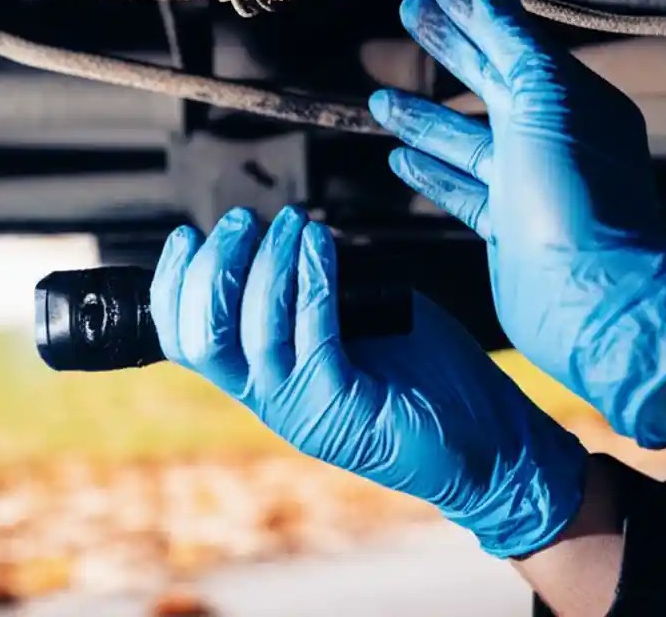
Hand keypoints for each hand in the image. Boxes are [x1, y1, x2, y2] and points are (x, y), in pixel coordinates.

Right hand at [150, 205, 586, 557]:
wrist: (494, 445)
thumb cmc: (430, 377)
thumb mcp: (358, 324)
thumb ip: (313, 292)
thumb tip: (290, 235)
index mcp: (266, 381)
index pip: (185, 342)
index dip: (172, 287)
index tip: (186, 236)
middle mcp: (272, 401)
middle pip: (201, 340)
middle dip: (212, 269)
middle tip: (242, 221)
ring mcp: (304, 411)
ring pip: (251, 335)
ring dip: (267, 264)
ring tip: (294, 223)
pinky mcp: (343, 412)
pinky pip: (311, 337)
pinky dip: (311, 281)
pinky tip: (324, 246)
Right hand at [369, 0, 665, 447]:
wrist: (591, 298)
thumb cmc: (576, 196)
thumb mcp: (545, 103)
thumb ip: (514, 44)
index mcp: (573, 100)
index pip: (514, 43)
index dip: (471, 16)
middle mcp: (554, 139)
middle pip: (490, 83)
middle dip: (447, 51)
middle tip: (405, 17)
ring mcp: (530, 186)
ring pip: (467, 140)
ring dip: (424, 118)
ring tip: (379, 99)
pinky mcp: (508, 228)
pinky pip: (463, 189)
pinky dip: (431, 172)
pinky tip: (399, 158)